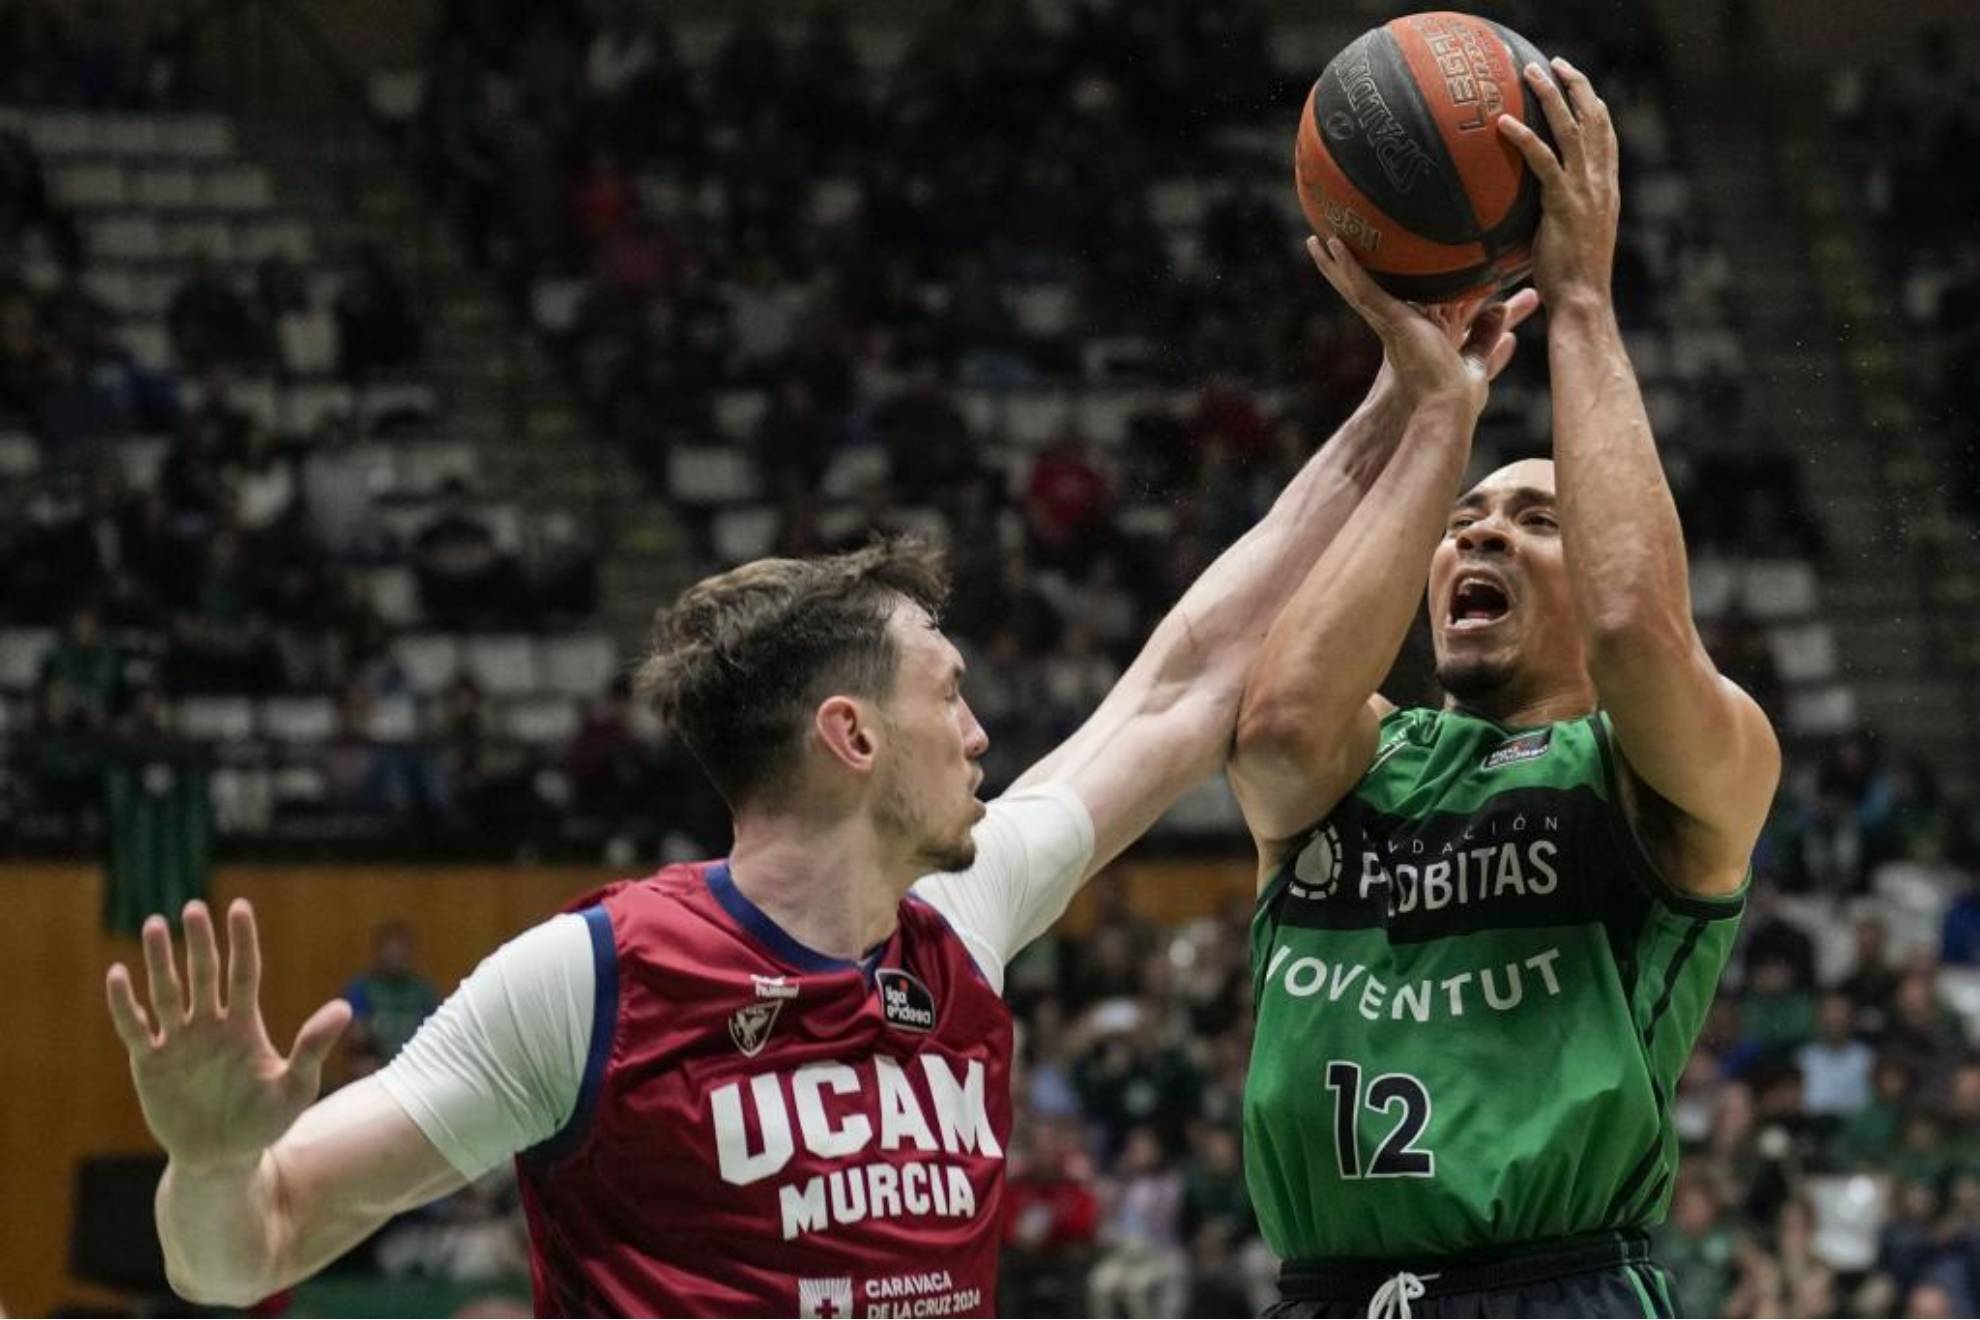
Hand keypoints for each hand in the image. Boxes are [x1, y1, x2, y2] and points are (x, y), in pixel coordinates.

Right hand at [106, 899, 350, 1172]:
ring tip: (154, 924)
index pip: (244, 972)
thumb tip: (345, 1007)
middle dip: (198, 942)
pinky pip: (134, 1027)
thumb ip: (313, 1046)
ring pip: (166, 992)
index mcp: (244, 1024)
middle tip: (193, 908)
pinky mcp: (149, 1063)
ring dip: (158, 960)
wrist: (223, 1158)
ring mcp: (178, 1041)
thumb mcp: (296, 1086)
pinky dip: (125, 1003)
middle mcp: (210, 1024)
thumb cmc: (263, 1121)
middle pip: (203, 974)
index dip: (241, 941)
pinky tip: (118, 974)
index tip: (239, 907)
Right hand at [1308, 236, 1536, 414]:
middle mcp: (1398, 325)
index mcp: (1417, 333)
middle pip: (1371, 289)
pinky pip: (1362, 288)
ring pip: (1356, 287)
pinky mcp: (1388, 319)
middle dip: (1351, 270)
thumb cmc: (1459, 397)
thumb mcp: (1478, 360)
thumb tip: (1508, 308)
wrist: (1446, 409)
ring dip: (1336, 264)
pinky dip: (1347, 267)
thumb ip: (1489, 336)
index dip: (1396, 280)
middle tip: (1330, 244)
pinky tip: (1331, 245)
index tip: (1392, 260)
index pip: (1404, 299)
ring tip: (1315, 241)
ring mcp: (1389, 322)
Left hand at [1496, 57, 1620, 306]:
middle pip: (1593, 119)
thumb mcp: (1570, 241)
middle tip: (1552, 64)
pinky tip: (1504, 124)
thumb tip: (1532, 215)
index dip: (1593, 104)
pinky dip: (1524, 139)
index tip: (1577, 83)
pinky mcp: (1564, 205)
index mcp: (1606, 190)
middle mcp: (1601, 183)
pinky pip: (1542, 162)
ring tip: (1529, 74)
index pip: (1605, 135)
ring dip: (1550, 97)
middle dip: (1575, 85)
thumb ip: (1560, 218)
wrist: (1584, 303)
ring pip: (1570, 130)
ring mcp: (1586, 192)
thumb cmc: (1571, 283)